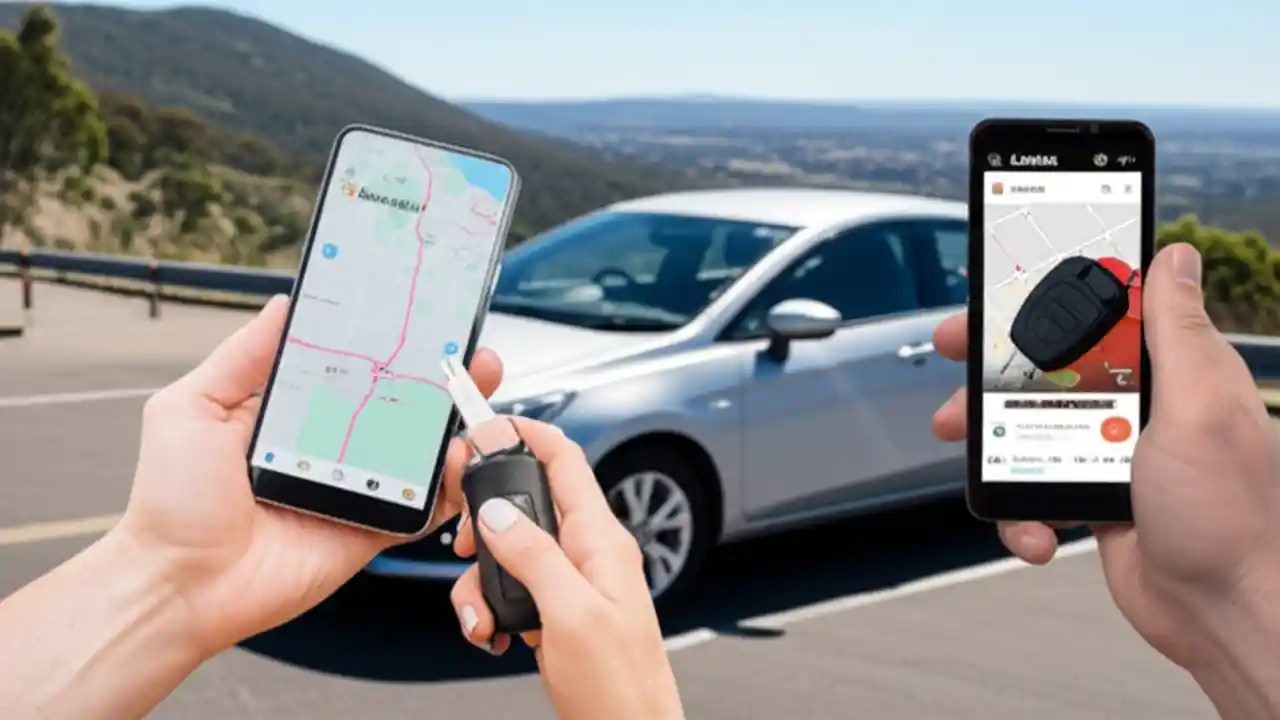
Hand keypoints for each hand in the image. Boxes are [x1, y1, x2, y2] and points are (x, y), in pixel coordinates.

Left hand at [115, 295, 502, 656]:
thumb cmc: (173, 502)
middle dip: (438, 373)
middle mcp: (330, 443)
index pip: (351, 363)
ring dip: (455, 421)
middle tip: (465, 351)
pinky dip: (451, 483)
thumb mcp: (191, 409)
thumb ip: (240, 359)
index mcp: (292, 410)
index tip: (419, 312)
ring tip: (474, 393)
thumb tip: (283, 305)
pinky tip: (460, 457)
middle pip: (398, 400)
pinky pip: (425, 504)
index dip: (385, 339)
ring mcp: (357, 485)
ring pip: (421, 447)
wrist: (181, 586)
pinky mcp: (374, 527)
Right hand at [449, 419, 683, 719]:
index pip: (566, 461)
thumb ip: (534, 556)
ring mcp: (571, 582)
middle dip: (485, 524)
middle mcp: (588, 553)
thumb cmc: (620, 684)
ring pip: (510, 552)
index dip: (529, 434)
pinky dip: (490, 608)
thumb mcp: (572, 613)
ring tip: (481, 617)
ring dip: (481, 582)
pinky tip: (492, 632)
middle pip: (525, 505)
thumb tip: (497, 514)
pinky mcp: (557, 611)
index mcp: (601, 539)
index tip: (488, 424)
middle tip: (463, 548)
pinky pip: (512, 590)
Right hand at [933, 244, 1279, 715]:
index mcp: (1167, 372)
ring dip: (992, 445)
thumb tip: (1177, 256)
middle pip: (1046, 369)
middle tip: (956, 372)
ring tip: (974, 459)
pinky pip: (1033, 490)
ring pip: (1027, 429)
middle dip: (992, 374)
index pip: (1093, 315)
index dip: (1039, 300)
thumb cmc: (1230, 515)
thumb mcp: (1200, 407)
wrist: (1226, 613)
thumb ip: (1178, 330)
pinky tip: (1039, 531)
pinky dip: (1021, 513)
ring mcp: (1109, 453)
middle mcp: (1136, 406)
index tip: (992, 296)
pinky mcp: (1092, 499)